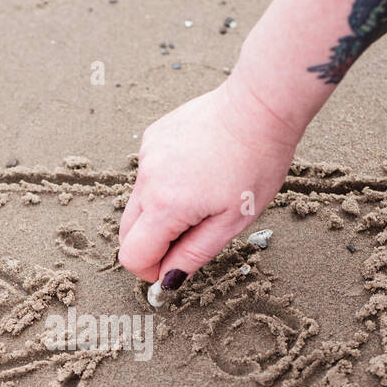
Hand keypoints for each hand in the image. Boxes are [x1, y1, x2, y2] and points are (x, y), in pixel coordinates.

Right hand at [118, 78, 298, 287]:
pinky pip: (148, 175)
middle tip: (189, 237)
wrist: (258, 107)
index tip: (170, 268)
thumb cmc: (256, 162)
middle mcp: (147, 180)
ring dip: (160, 212)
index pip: (132, 255)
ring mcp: (146, 155)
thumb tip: (168, 279)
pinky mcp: (152, 138)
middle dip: (152, 244)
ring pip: (138, 202)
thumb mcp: (232, 222)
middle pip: (128, 231)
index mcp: (166, 206)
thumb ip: (194, 254)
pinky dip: (165, 183)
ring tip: (201, 196)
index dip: (149, 270)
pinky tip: (197, 170)